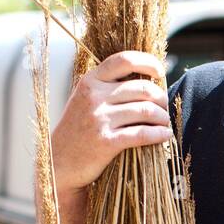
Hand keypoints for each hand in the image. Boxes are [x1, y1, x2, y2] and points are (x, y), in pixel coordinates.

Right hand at [52, 49, 172, 196]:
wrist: (58, 163)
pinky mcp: (106, 142)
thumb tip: (145, 78)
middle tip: (164, 107)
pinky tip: (165, 135)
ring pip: (146, 110)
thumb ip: (106, 86)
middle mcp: (94, 97)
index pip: (124, 60)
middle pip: (142, 88)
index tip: (160, 72)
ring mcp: (99, 119)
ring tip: (164, 122)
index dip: (148, 62)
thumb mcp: (84, 100)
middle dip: (160, 98)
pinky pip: (143, 133)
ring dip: (162, 117)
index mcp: (90, 81)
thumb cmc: (77, 131)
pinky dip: (159, 134)